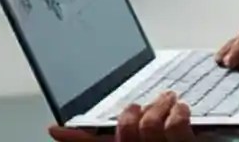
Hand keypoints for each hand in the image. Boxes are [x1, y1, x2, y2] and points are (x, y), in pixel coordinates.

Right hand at [48, 91, 198, 140]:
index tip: (54, 129)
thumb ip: (134, 139)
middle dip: (134, 111)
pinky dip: (179, 113)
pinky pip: (176, 126)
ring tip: (170, 101)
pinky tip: (184, 110)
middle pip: (125, 129)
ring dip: (160, 106)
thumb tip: (101, 125)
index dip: (73, 139)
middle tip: (145, 104)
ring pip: (150, 124)